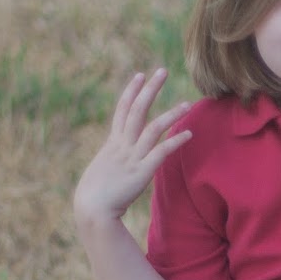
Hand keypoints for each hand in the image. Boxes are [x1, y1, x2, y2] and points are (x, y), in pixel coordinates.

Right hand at [74, 69, 191, 224]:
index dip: (131, 91)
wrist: (92, 209)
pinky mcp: (142, 172)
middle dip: (150, 89)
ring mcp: (132, 157)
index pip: (122, 110)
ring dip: (171, 114)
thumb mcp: (103, 170)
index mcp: (112, 143)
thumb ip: (113, 161)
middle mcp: (122, 145)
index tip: (140, 75)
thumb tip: (118, 160)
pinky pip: (161, 152)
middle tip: (162, 71)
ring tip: (187, 104)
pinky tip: (188, 134)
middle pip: (137, 110)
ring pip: (152, 128)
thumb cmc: (95, 195)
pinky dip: (175, 142)